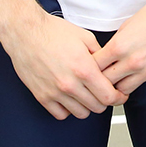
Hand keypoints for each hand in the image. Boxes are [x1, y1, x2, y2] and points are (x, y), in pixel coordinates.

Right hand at [0, 10, 127, 117]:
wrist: (25, 32)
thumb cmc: (53, 31)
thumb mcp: (85, 37)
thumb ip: (101, 55)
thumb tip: (110, 67)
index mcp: (84, 69)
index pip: (109, 96)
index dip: (119, 97)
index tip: (120, 95)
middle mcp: (70, 84)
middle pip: (97, 107)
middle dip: (104, 100)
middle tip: (103, 92)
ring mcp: (55, 92)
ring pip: (81, 113)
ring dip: (87, 106)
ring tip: (85, 94)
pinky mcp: (42, 96)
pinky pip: (61, 114)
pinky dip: (68, 109)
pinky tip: (69, 98)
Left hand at [94, 0, 145, 92]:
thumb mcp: (127, 26)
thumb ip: (116, 45)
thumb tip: (106, 58)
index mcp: (120, 47)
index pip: (95, 67)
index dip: (90, 69)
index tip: (91, 70)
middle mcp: (134, 62)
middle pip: (106, 83)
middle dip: (102, 81)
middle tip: (102, 79)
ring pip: (124, 90)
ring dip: (121, 84)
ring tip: (121, 77)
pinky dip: (143, 78)